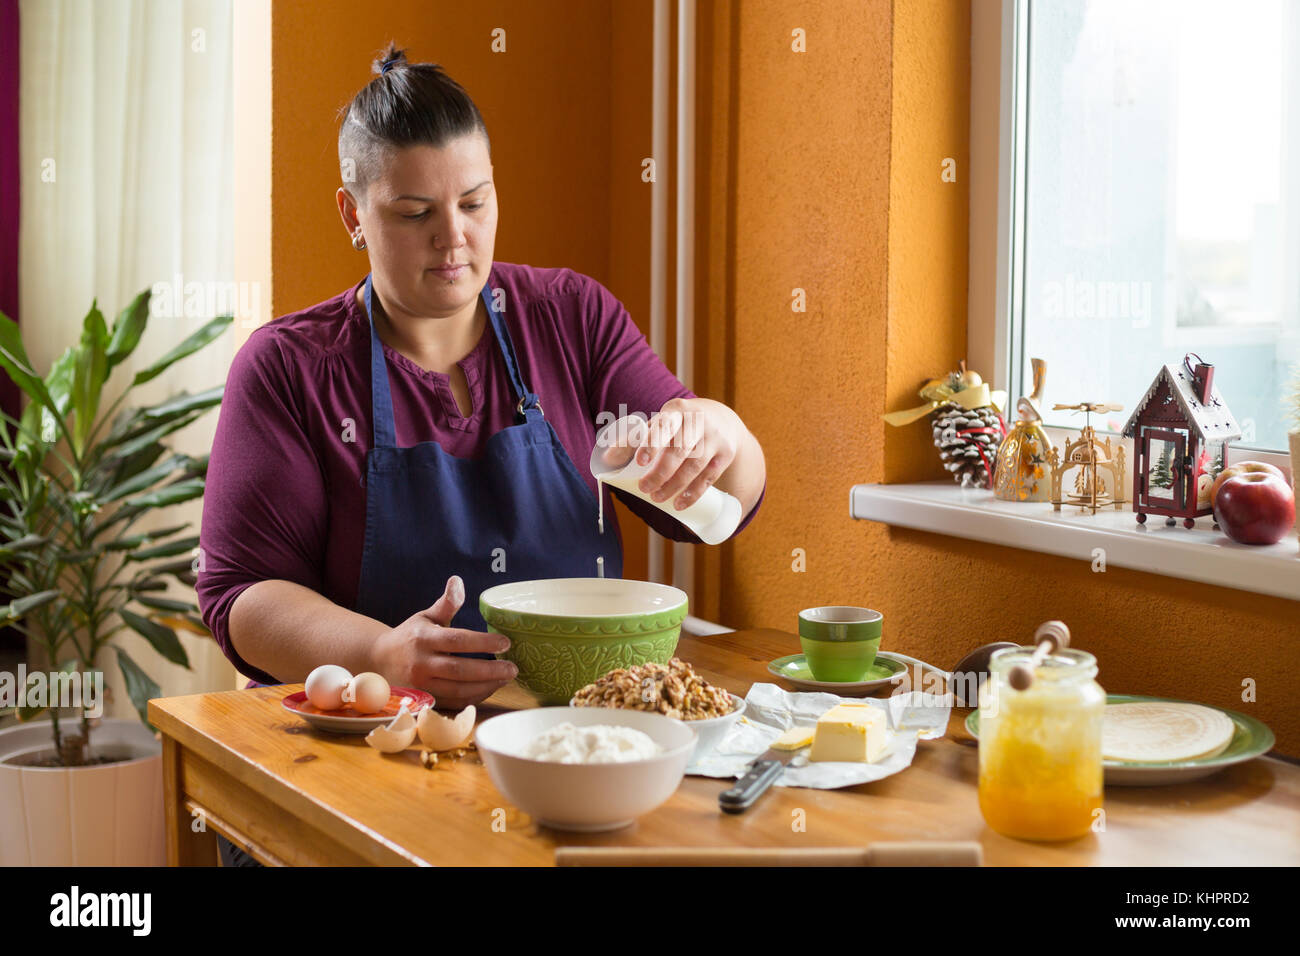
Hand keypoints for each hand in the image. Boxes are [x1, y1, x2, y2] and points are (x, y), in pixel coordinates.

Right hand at [371, 575, 517, 709]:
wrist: (379, 661)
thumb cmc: (410, 636)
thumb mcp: (426, 616)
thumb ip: (446, 603)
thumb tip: (458, 580)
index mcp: (423, 639)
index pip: (457, 640)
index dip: (483, 642)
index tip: (506, 643)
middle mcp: (420, 664)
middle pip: (460, 670)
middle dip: (490, 670)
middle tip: (513, 668)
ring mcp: (421, 686)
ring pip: (459, 690)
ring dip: (486, 686)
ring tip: (506, 678)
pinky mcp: (424, 701)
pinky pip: (454, 702)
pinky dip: (475, 697)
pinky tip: (490, 687)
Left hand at [634, 398, 742, 510]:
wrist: (721, 419)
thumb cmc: (679, 425)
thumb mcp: (659, 424)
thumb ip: (633, 440)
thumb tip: (607, 459)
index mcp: (677, 410)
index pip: (664, 425)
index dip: (652, 443)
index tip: (640, 461)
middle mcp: (699, 420)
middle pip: (680, 449)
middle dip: (661, 472)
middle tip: (644, 488)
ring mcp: (715, 437)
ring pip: (695, 465)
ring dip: (675, 485)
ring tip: (657, 498)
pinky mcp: (726, 453)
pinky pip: (709, 477)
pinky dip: (694, 493)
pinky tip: (680, 504)